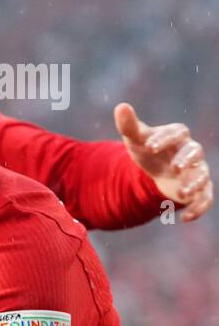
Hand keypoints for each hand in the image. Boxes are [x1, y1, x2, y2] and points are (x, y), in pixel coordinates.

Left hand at [115, 102, 212, 221]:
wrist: (158, 170)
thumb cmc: (149, 150)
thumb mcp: (136, 139)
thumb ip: (129, 125)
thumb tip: (121, 106)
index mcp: (177, 136)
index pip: (177, 131)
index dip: (165, 138)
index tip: (150, 147)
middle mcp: (191, 151)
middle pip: (195, 151)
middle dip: (186, 159)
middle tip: (174, 168)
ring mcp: (197, 170)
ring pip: (203, 175)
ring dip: (195, 183)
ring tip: (181, 192)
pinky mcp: (199, 189)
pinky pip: (205, 199)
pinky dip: (199, 208)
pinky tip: (186, 219)